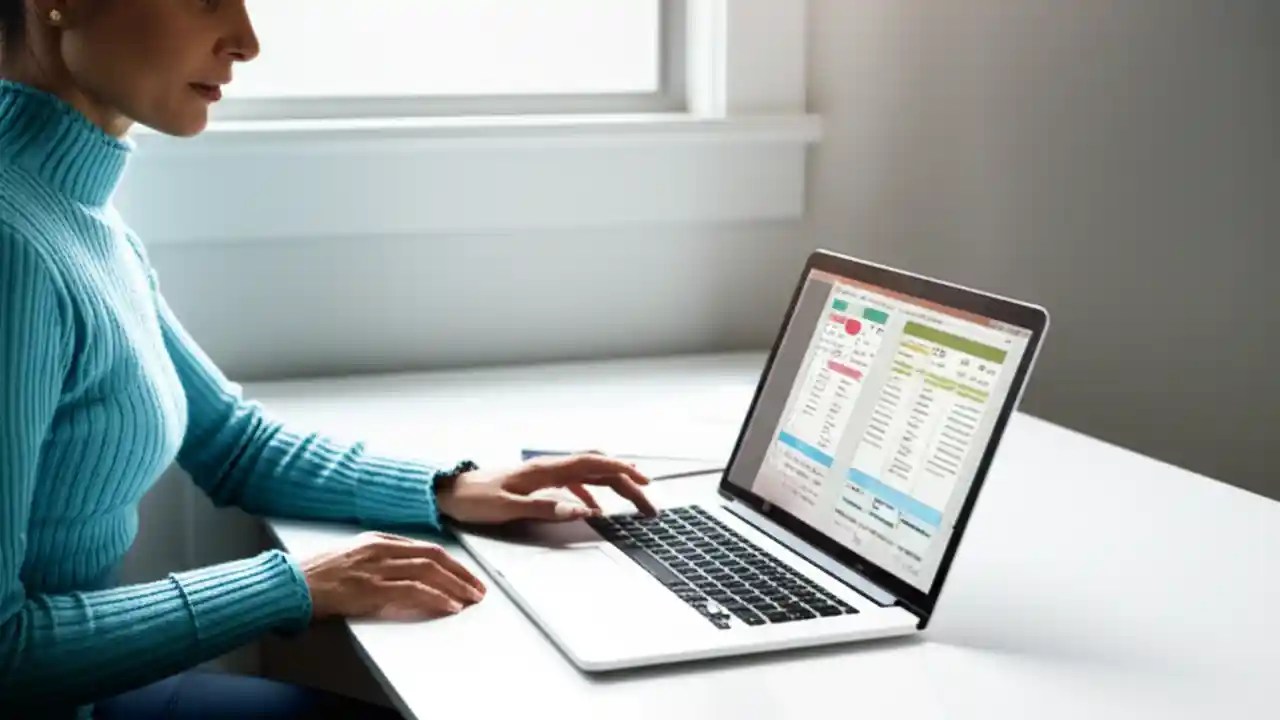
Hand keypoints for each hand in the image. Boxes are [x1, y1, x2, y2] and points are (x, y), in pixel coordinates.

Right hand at [300, 531, 485, 620]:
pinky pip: (412, 591)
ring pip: (428, 571)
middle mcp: (382, 549)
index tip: (468, 575)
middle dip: (461, 573)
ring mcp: (377, 568)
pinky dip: (435, 597)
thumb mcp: (356, 553)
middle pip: (434, 556)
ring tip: (470, 598)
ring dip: (454, 586)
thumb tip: (414, 565)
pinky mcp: (370, 588)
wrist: (294, 584)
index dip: (453, 562)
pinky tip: (448, 605)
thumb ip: (384, 554)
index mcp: (380, 538)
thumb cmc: (322, 573)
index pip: (427, 547)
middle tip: (478, 588)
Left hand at [435, 453, 656, 524]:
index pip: (592, 463)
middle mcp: (548, 467)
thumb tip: (583, 511)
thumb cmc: (474, 499)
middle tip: (649, 502)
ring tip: (633, 503)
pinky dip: (592, 493)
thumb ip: (546, 508)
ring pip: (589, 475)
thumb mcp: (507, 507)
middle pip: (597, 468)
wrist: (448, 492)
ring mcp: (544, 473)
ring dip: (613, 486)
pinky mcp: (538, 482)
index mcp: (544, 469)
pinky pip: (574, 484)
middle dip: (627, 482)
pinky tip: (596, 509)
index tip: (644, 482)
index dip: (621, 470)